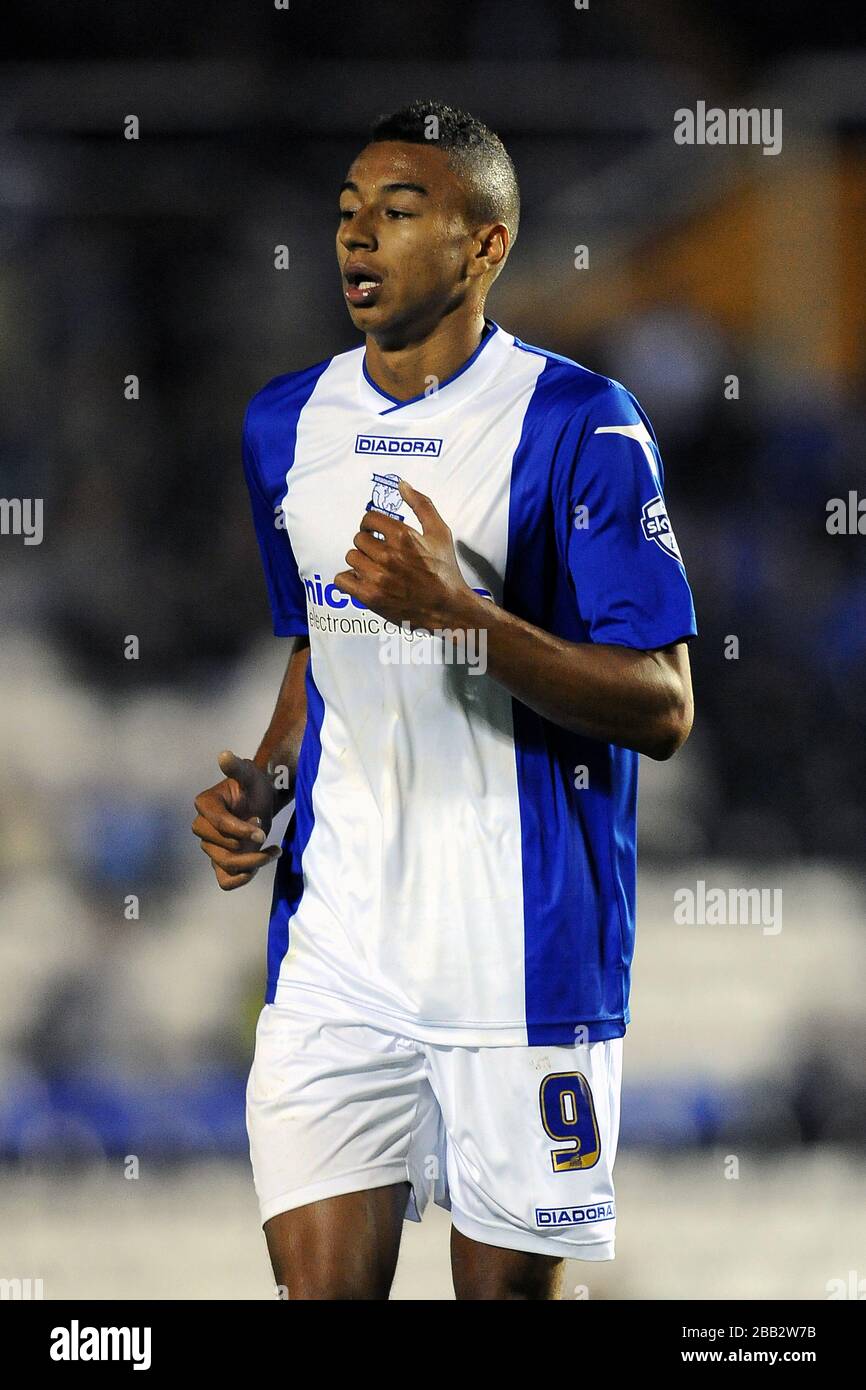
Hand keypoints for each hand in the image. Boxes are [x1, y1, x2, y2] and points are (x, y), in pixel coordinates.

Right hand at [192, 750, 280, 890]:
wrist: (261, 801)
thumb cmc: (253, 785)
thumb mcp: (249, 774)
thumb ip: (236, 768)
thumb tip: (224, 755)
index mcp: (205, 805)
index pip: (219, 825)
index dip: (241, 829)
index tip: (261, 826)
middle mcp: (202, 827)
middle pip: (224, 849)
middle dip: (250, 846)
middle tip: (264, 832)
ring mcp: (210, 847)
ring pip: (228, 866)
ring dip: (254, 862)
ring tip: (274, 851)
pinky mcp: (220, 862)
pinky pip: (225, 881)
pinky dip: (243, 879)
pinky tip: (259, 867)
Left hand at [333, 479, 477, 630]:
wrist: (448, 608)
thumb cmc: (445, 570)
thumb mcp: (440, 532)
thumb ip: (421, 504)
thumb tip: (401, 484)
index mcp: (403, 536)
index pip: (369, 518)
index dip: (370, 524)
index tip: (375, 532)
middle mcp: (388, 555)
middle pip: (358, 538)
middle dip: (367, 543)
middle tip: (378, 552)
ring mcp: (378, 577)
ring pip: (351, 557)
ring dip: (360, 561)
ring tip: (373, 567)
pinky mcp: (370, 597)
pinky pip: (342, 580)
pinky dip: (348, 579)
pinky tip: (362, 580)